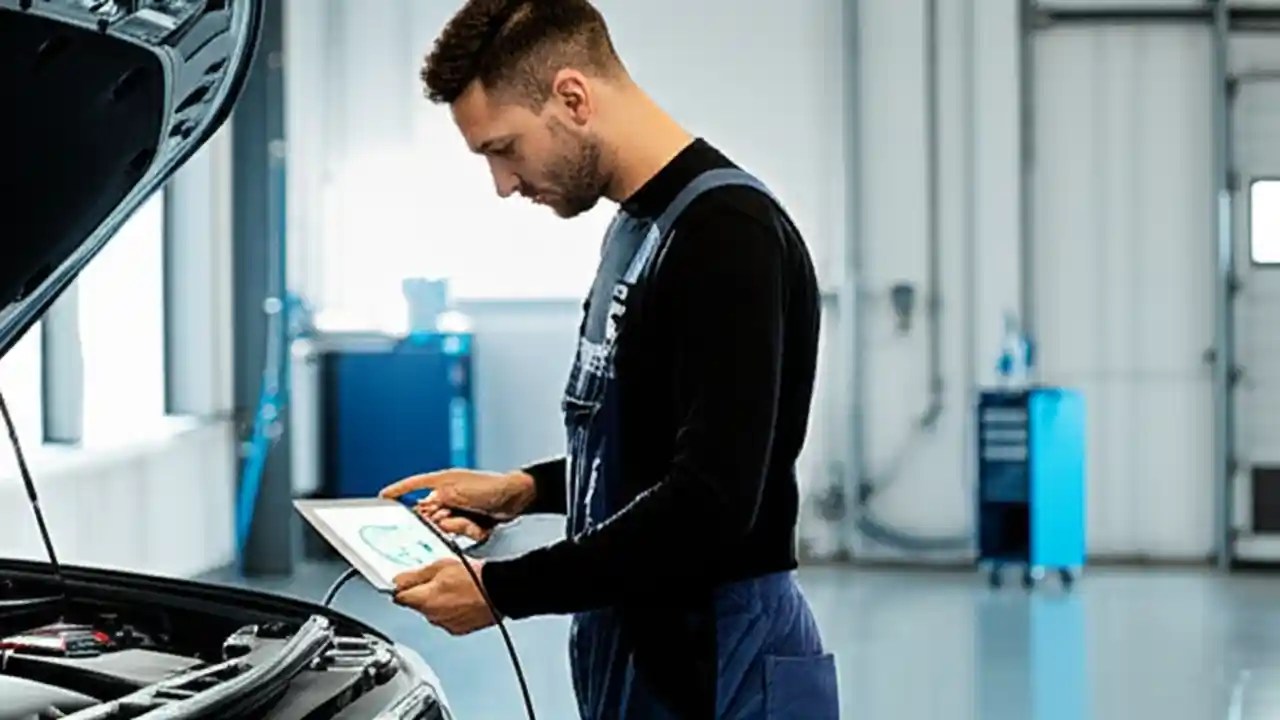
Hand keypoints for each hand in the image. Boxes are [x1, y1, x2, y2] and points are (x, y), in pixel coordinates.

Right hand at [379, 468, 535, 542]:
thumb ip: (438, 498)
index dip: (397, 492)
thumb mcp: (460, 491)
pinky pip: (461, 535)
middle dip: (443, 522)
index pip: (413, 486)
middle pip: (430, 517)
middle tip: (456, 518)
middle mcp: (448, 496)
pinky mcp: (469, 521)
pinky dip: (471, 533)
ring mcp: (459, 509)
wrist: (517, 499)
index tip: (383, 497)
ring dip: (461, 528)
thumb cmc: (492, 487)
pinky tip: (481, 527)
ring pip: (446, 529)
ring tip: (474, 522)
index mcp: (442, 482)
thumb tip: (424, 505)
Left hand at [393, 558, 495, 635]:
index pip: (400, 598)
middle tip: (438, 580)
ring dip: (438, 603)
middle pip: (417, 606)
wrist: (500, 590)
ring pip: (433, 613)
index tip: (407, 582)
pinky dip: (451, 612)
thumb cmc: (475, 577)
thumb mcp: (441, 566)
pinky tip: (462, 600)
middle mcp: (432, 617)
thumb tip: (398, 581)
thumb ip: (416, 575)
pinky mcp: (460, 629)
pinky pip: (448, 620)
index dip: (402, 588)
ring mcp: (447, 625)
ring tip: (454, 589)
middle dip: (422, 594)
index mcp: (424, 601)